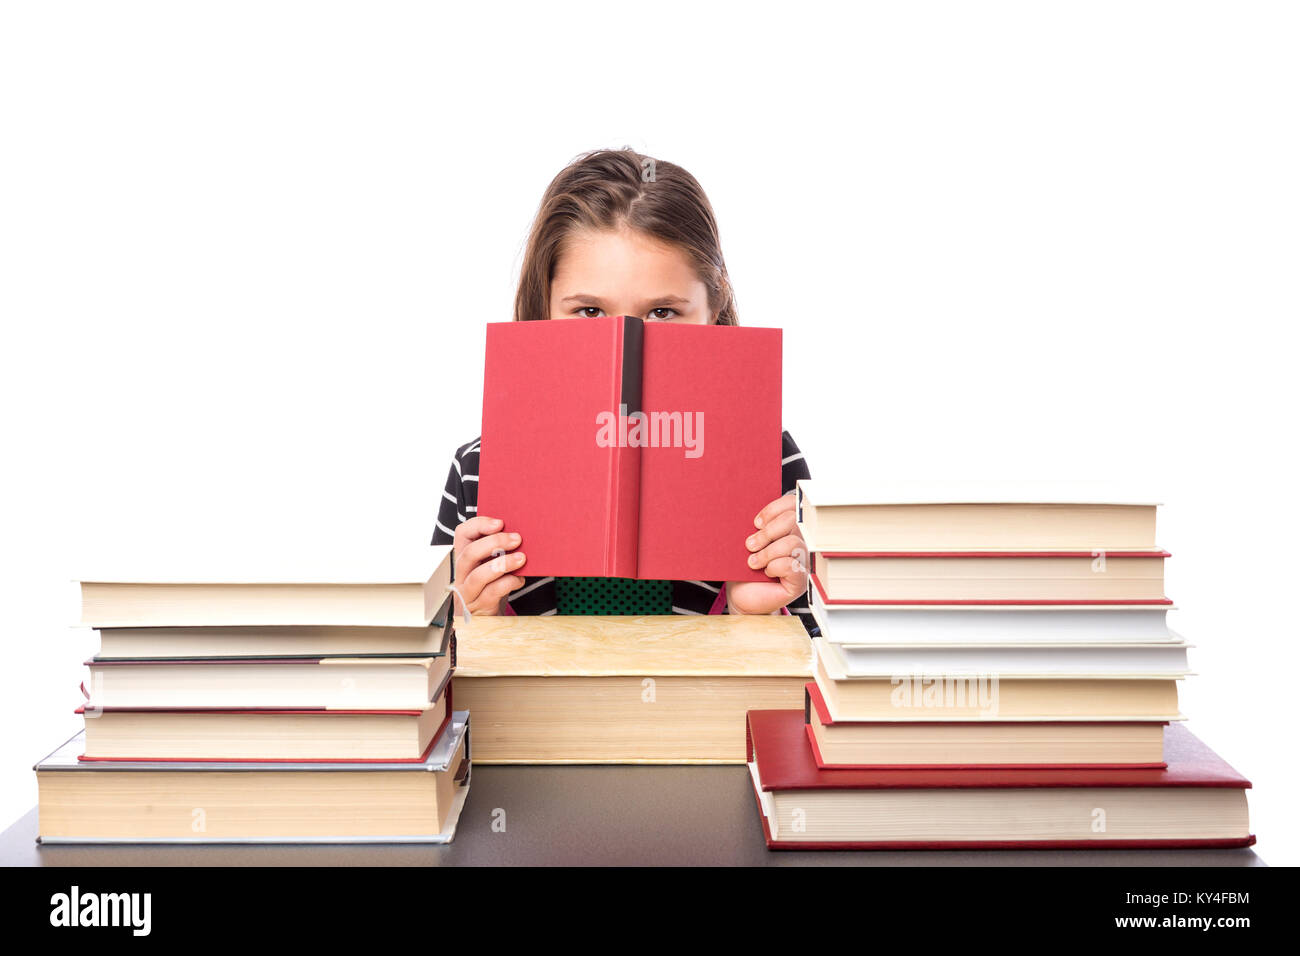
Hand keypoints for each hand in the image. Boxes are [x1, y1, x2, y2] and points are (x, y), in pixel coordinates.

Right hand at [451, 515, 526, 615]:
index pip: (462, 534)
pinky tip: (519, 580)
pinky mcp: (478, 608)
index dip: (478, 525)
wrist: (486, 622)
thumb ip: (499, 552)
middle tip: (516, 539)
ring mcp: (467, 593)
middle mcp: (461, 575)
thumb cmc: (491, 590)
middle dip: (494, 543)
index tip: (499, 523)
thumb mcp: (492, 567)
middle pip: (469, 554)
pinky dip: (508, 583)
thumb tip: (520, 535)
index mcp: (465, 559)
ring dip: (502, 564)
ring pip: (478, 576)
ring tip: (521, 558)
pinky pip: (491, 593)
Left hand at [725, 492, 809, 615]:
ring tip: (753, 562)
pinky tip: (767, 572)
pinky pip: (791, 565)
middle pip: (793, 521)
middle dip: (767, 533)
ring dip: (767, 552)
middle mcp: (802, 542)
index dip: (774, 510)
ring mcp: (804, 562)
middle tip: (750, 545)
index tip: (755, 523)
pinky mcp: (801, 581)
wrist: (742, 594)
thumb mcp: (749, 541)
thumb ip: (756, 525)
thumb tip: (746, 506)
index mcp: (790, 528)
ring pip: (792, 543)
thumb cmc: (744, 566)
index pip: (793, 505)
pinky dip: (774, 566)